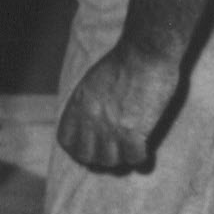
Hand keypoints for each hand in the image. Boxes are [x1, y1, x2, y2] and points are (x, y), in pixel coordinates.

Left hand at [55, 37, 181, 177]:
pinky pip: (134, 159)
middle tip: (115, 150)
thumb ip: (87, 104)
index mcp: (78, 104)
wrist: (146, 51)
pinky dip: (140, 156)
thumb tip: (88, 124)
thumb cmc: (125, 61)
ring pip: (110, 162)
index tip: (92, 146)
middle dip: (100, 156)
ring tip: (131, 148)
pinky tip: (144, 146)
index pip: (66, 141)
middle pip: (87, 156)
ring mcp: (111, 127)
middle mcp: (90, 118)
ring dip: (121, 157)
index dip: (79, 147)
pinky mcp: (133, 132)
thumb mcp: (93, 81)